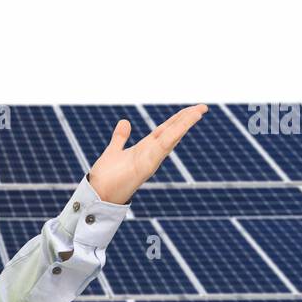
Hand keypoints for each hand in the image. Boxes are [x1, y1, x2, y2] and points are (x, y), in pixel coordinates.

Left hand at [87, 104, 207, 203]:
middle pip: (172, 132)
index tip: (191, 109)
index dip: (177, 119)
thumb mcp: (113, 152)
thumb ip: (120, 138)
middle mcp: (151, 153)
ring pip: (172, 136)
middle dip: (187, 119)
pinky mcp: (147, 165)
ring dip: (186, 123)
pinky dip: (176, 132)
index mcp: (145, 149)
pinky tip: (186, 122)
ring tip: (200, 110)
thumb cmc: (106, 178)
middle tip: (203, 107)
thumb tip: (124, 122)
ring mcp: (151, 159)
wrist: (98, 195)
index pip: (165, 130)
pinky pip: (164, 145)